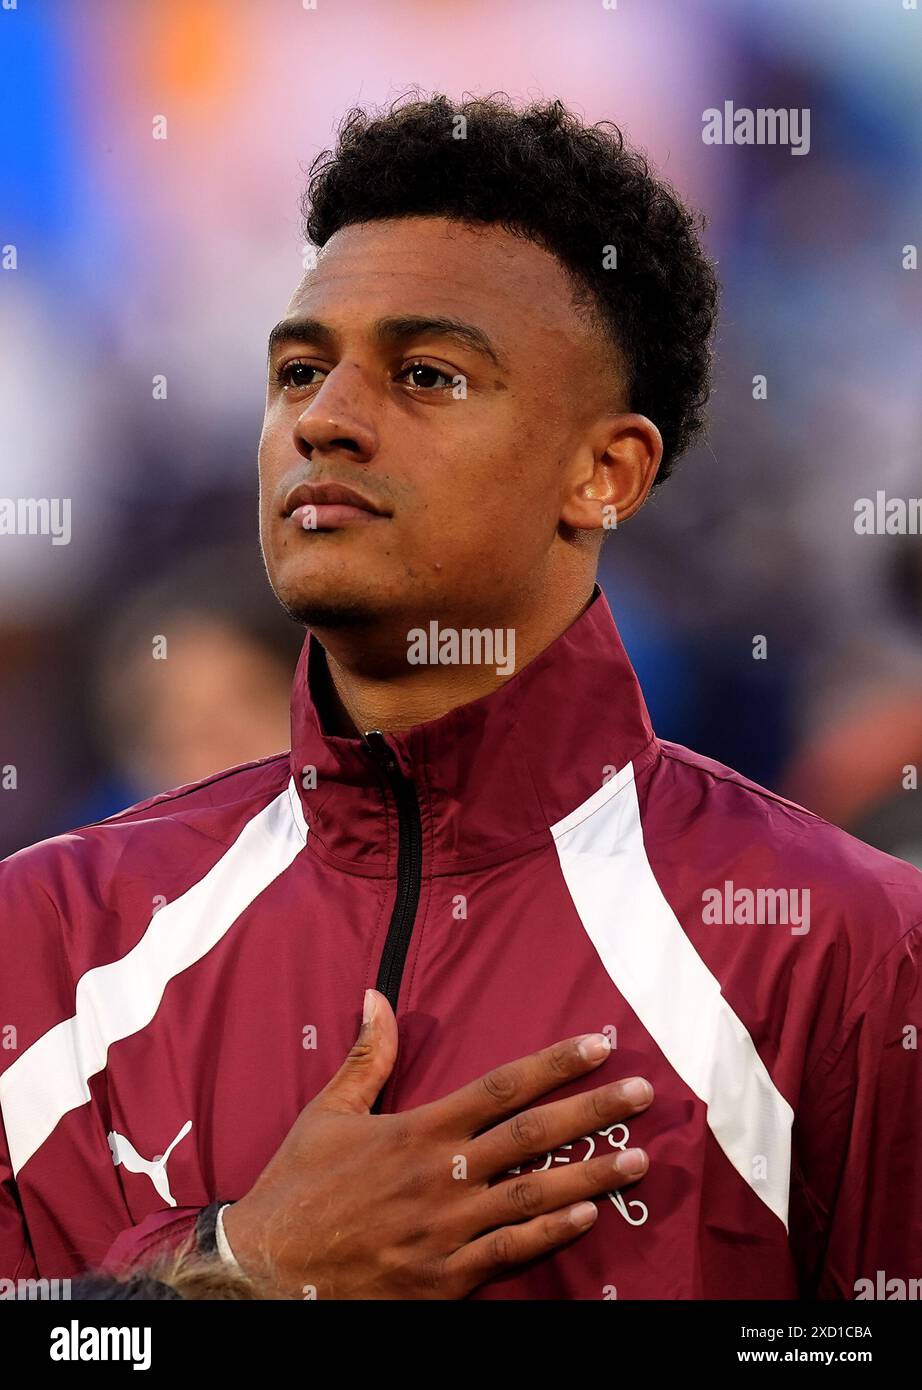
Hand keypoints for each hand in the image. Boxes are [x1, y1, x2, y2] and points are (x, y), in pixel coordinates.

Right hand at [223, 989, 652, 1298]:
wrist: (264, 1272)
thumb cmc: (298, 1188)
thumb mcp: (328, 1115)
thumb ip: (367, 1057)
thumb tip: (377, 995)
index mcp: (417, 1130)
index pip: (501, 1086)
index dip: (555, 1064)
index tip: (598, 1044)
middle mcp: (441, 1175)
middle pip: (533, 1134)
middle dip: (593, 1110)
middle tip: (643, 1092)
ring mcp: (447, 1229)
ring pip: (534, 1194)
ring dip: (590, 1174)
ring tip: (637, 1158)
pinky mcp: (445, 1279)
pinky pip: (509, 1250)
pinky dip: (549, 1233)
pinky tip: (586, 1217)